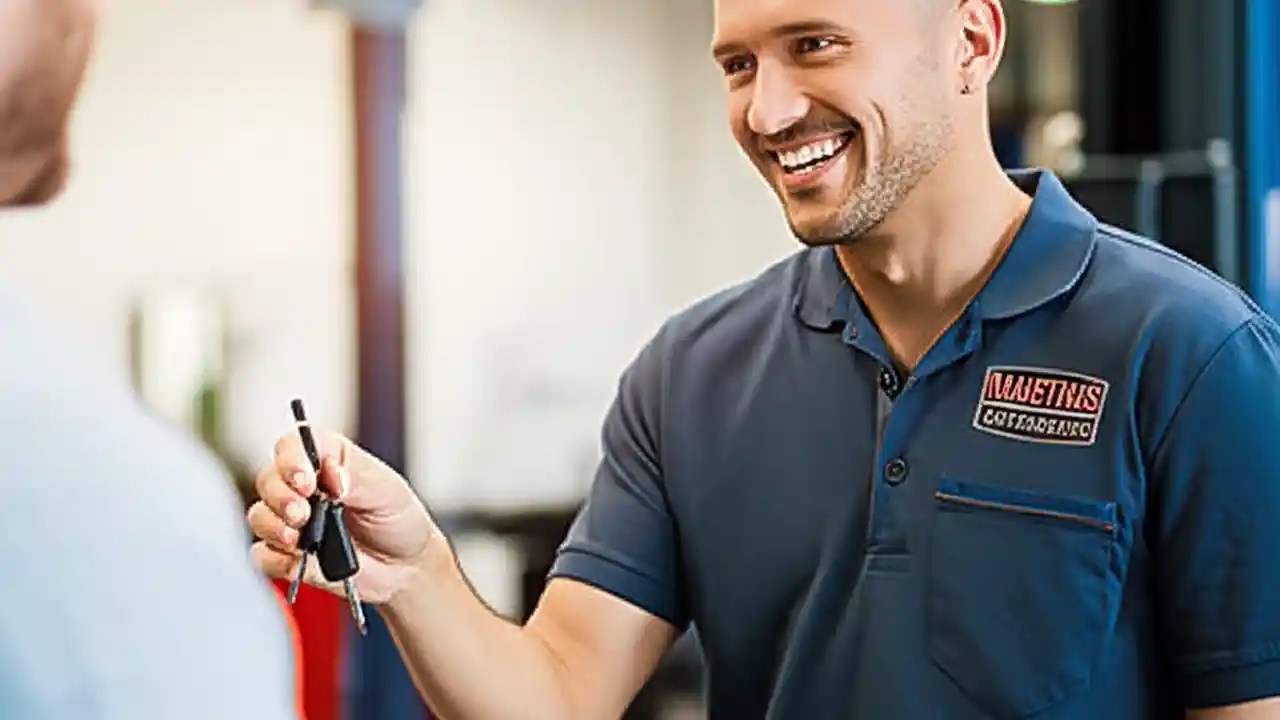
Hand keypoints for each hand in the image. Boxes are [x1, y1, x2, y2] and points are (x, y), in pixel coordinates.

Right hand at [247, 429, 441, 604]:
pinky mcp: (287, 555)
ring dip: (274, 527)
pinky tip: (300, 561)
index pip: (293, 446)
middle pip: (268, 480)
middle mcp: (304, 488)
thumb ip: (357, 476)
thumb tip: (331, 474)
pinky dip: (276, 559)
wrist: (405, 566)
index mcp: (327, 460)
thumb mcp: (387, 489)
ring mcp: (292, 522)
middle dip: (280, 497)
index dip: (291, 460)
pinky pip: (263, 556)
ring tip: (300, 540)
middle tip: (302, 514)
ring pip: (259, 516)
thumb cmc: (398, 519)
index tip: (306, 481)